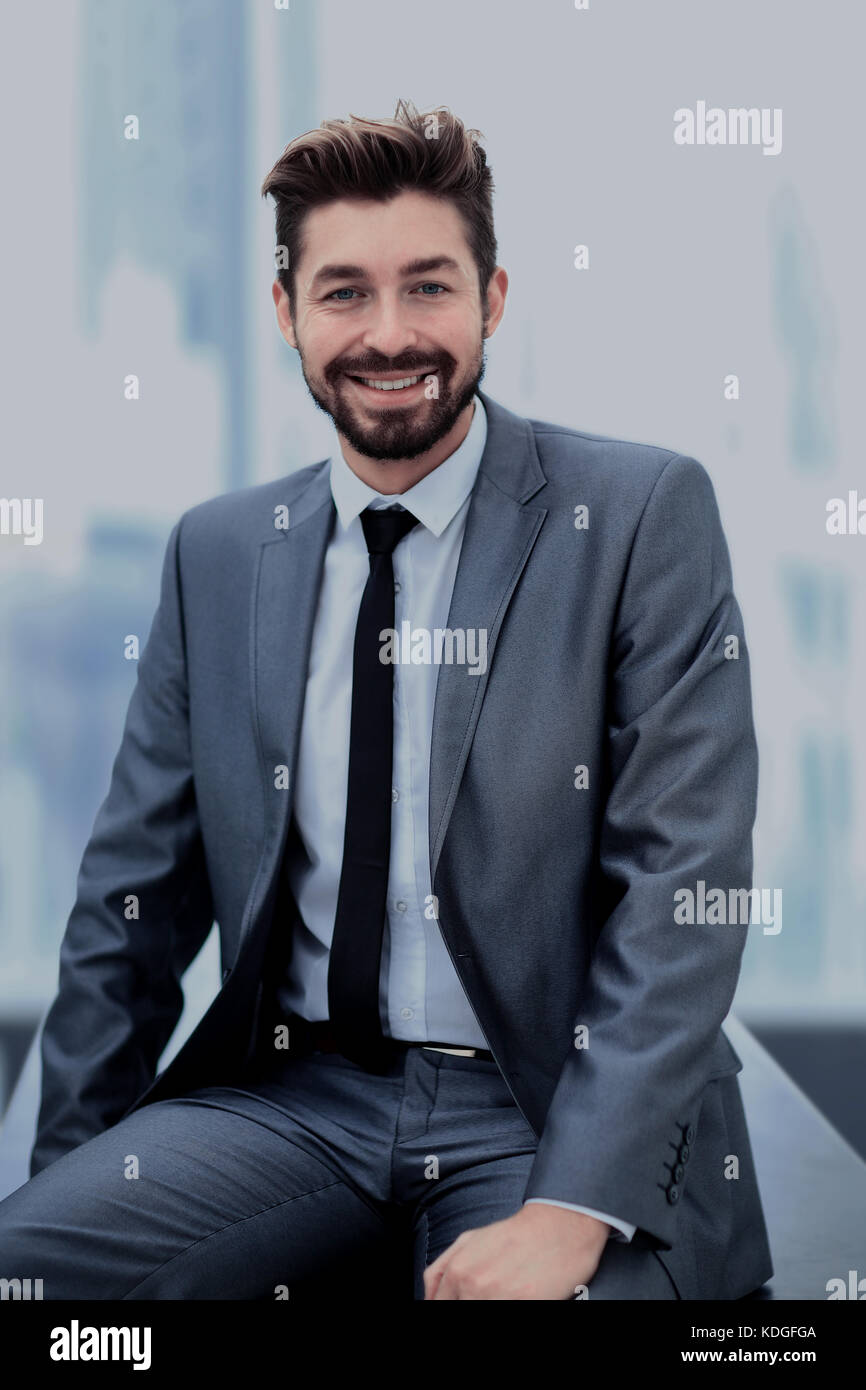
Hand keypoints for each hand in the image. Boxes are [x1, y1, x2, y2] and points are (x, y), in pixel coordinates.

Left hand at [422, 1203, 609, 1299]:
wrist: (559, 1226)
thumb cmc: (515, 1234)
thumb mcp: (468, 1241)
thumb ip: (440, 1270)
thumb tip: (428, 1298)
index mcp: (457, 1272)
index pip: (438, 1306)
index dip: (448, 1307)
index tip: (462, 1301)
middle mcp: (473, 1287)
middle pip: (458, 1311)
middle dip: (469, 1305)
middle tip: (488, 1294)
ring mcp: (499, 1299)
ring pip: (480, 1315)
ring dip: (489, 1305)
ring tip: (503, 1294)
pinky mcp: (526, 1304)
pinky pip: (510, 1313)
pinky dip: (509, 1308)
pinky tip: (515, 1297)